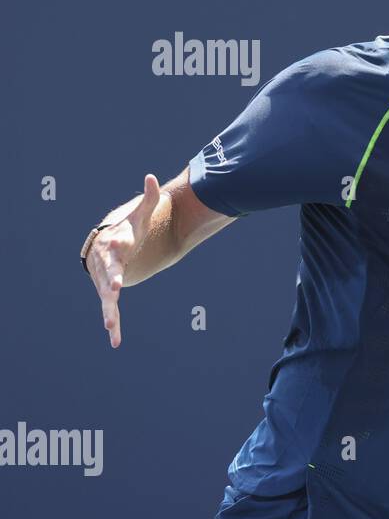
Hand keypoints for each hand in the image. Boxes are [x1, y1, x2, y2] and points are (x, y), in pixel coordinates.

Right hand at [85, 174, 161, 348]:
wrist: (104, 248)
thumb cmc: (125, 232)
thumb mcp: (138, 216)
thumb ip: (147, 199)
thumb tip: (152, 177)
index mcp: (115, 245)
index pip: (116, 244)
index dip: (119, 244)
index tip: (121, 246)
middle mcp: (107, 265)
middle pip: (108, 273)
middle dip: (111, 281)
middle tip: (115, 289)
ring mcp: (106, 281)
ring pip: (107, 296)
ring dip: (109, 310)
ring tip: (110, 325)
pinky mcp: (110, 294)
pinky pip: (111, 310)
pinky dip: (114, 324)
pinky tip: (116, 341)